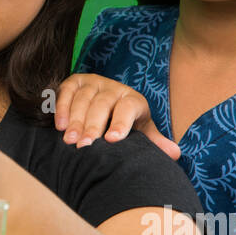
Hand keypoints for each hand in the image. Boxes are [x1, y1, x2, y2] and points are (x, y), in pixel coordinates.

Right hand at [54, 73, 181, 159]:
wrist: (107, 104)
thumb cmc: (125, 124)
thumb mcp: (140, 131)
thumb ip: (154, 142)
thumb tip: (176, 153)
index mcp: (133, 100)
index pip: (128, 108)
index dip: (121, 123)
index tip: (112, 140)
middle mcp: (113, 88)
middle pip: (102, 105)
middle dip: (92, 126)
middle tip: (84, 146)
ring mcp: (93, 83)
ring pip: (83, 99)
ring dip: (75, 120)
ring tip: (69, 141)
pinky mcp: (74, 81)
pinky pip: (66, 92)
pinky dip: (61, 107)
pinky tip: (59, 125)